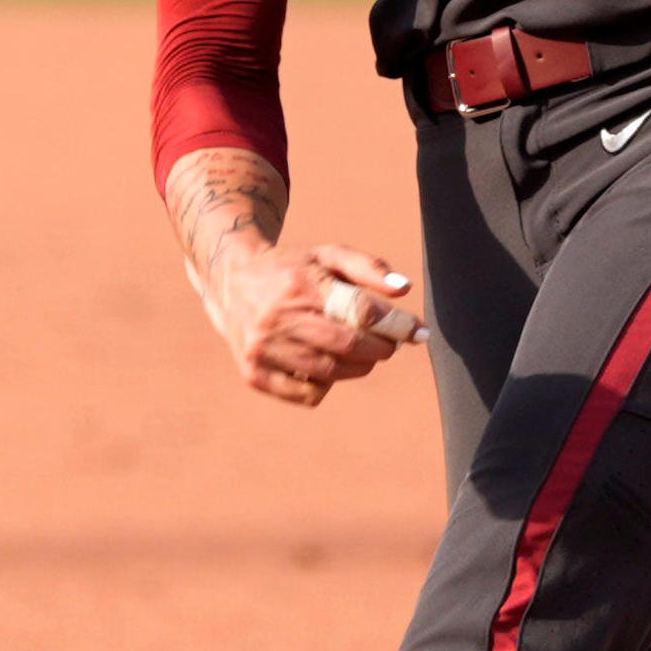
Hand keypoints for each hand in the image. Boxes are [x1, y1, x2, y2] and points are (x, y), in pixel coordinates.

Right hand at [198, 236, 426, 407]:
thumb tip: (405, 289)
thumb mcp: (328, 256)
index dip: (396, 324)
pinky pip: (307, 394)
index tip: (419, 332)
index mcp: (299, 283)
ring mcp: (262, 349)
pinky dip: (326, 384)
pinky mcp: (254, 374)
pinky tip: (326, 365)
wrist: (231, 283)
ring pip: (329, 372)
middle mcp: (277, 317)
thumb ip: (369, 267)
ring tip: (363, 355)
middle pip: (347, 344)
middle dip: (379, 349)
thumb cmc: (293, 270)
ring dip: (358, 368)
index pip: (360, 310)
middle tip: (390, 346)